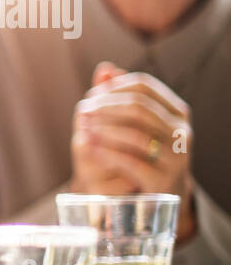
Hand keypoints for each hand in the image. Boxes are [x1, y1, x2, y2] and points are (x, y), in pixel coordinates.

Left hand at [71, 62, 195, 238]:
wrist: (160, 195)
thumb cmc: (143, 154)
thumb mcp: (133, 125)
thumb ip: (119, 97)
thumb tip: (105, 68)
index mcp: (177, 111)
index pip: (143, 86)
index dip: (113, 88)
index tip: (90, 96)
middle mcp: (182, 130)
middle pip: (138, 107)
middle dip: (105, 107)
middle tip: (82, 111)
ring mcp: (177, 156)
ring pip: (136, 134)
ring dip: (103, 129)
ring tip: (82, 129)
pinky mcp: (164, 179)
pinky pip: (131, 161)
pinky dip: (106, 152)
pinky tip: (90, 148)